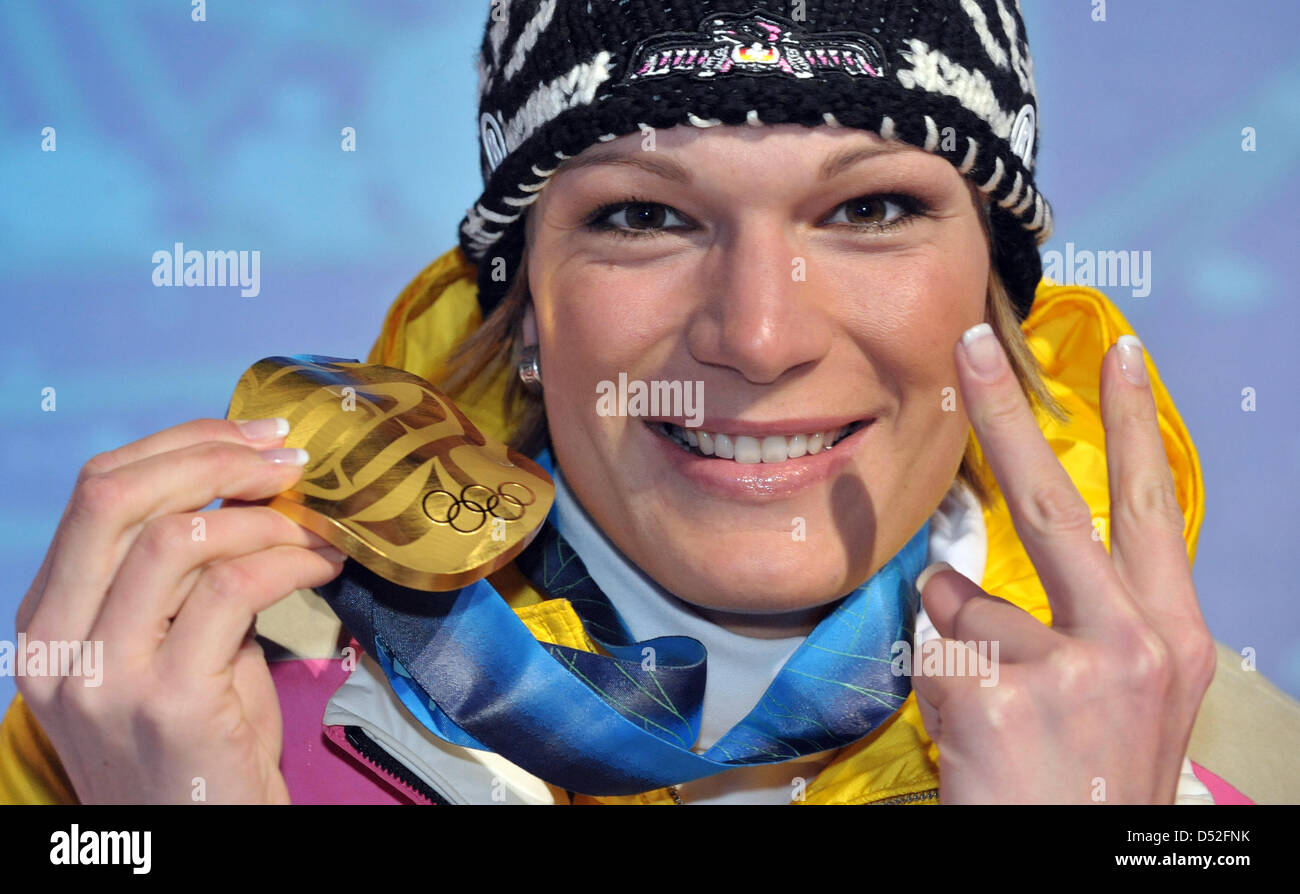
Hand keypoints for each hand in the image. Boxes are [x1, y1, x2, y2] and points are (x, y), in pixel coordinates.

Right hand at [15, 418, 345, 803]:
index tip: (253, 435)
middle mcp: (57, 645)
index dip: (183, 444)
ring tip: (313, 529)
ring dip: (265, 517)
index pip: (98, 491)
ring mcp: (104, 678)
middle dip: (215, 456)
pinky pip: (232, 591)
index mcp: (49, 620)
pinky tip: (323, 567)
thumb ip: (184, 574)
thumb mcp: (168, 648)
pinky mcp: (168, 704)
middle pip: (115, 496)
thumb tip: (250, 484)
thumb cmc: (199, 744)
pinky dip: (289, 561)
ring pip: (176, 538)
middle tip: (286, 460)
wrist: (202, 842)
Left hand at [911, 325, 1215, 803]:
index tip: (1121, 358)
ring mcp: (1065, 667)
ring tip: (996, 715)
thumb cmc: (1087, 781)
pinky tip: (973, 733)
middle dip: (1007, 412)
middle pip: (1051, 500)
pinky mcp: (997, 692)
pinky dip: (934, 679)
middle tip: (972, 344)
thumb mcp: (1124, 697)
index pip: (1148, 509)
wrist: (1072, 865)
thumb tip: (976, 565)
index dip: (1132, 428)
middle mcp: (1131, 642)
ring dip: (955, 644)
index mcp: (1170, 638)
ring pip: (962, 598)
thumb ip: (1084, 618)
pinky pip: (931, 646)